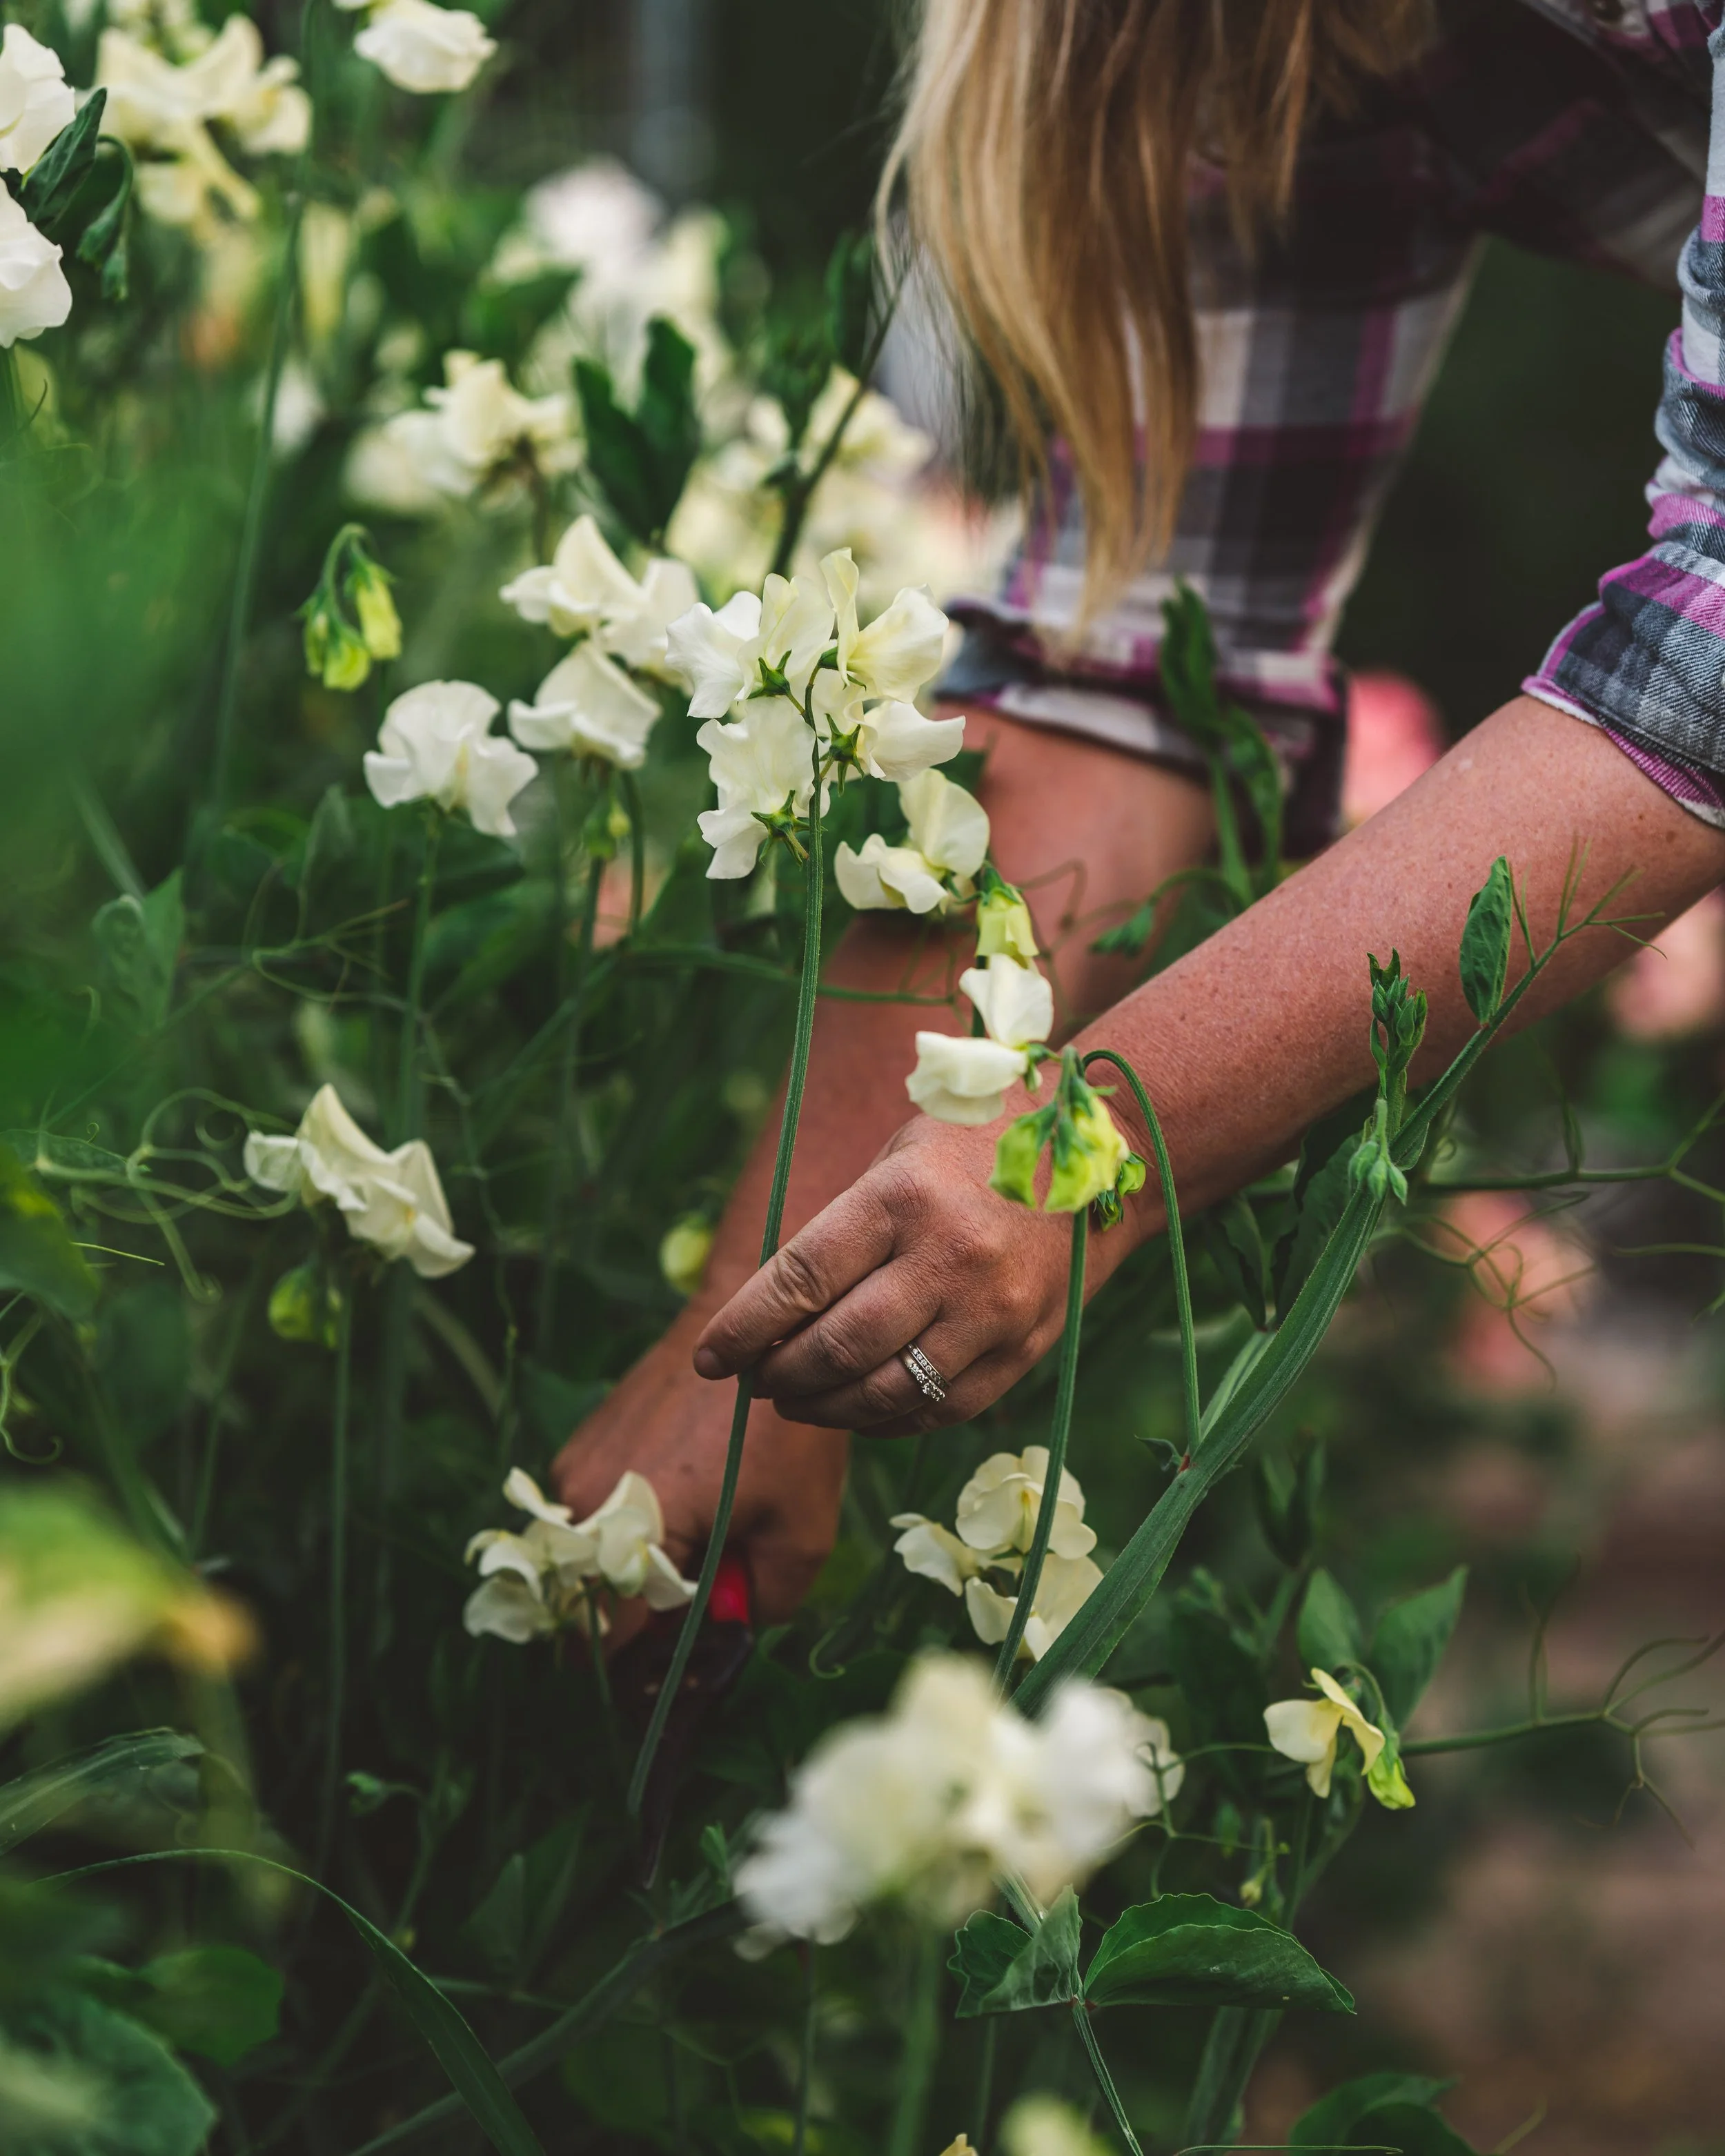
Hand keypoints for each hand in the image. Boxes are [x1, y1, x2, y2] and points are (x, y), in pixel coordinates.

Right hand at [552, 1297, 849, 1642]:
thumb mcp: (800, 1534)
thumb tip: (727, 1631)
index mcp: (636, 1535)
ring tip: (694, 1547)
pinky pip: (590, 1517)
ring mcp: (575, 1469)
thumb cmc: (784, 1435)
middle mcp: (585, 1505)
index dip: (641, 1670)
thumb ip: (762, 1606)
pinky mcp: (584, 1444)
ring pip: (584, 1563)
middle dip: (633, 1624)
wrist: (759, 1328)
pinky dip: (625, 1531)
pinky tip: (680, 1506)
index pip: (607, 1643)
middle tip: (694, 1608)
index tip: (680, 1667)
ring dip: (628, 1575)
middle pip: (584, 1608)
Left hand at [693, 1113, 1079, 1436]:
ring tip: (794, 1401)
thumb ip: (841, 1232)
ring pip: (885, 1392)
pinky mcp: (1025, 1349)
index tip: (709, 1358)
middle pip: (839, 1347)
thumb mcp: (897, 1159)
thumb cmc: (973, 1147)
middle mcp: (950, 1258)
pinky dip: (885, 1421)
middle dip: (780, 1375)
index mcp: (902, 1198)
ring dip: (824, 1409)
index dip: (745, 1328)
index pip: (801, 1279)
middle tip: (755, 1380)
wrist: (1098, 1158)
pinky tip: (856, 1411)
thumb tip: (772, 1316)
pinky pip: (940, 1409)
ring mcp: (993, 1311)